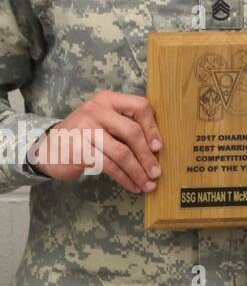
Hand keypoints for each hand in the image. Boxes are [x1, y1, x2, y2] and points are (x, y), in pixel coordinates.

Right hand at [30, 90, 162, 193]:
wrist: (48, 148)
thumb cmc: (85, 135)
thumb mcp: (104, 121)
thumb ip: (126, 125)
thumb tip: (156, 147)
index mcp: (108, 99)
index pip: (139, 106)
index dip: (152, 128)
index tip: (158, 147)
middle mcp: (96, 110)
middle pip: (132, 132)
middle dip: (147, 156)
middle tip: (156, 172)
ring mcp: (85, 129)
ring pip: (121, 153)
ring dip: (137, 171)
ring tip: (147, 184)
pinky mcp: (78, 150)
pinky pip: (108, 166)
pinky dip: (123, 178)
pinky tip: (131, 185)